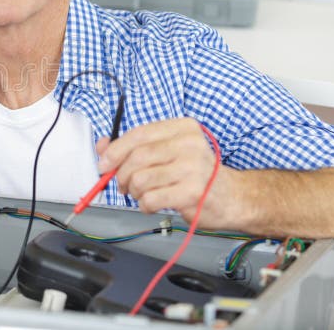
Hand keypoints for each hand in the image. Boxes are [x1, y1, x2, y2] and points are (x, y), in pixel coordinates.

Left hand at [96, 117, 240, 228]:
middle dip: (121, 174)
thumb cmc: (195, 174)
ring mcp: (192, 168)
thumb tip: (102, 146)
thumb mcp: (168, 152)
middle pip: (136, 157)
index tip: (104, 163)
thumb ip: (135, 147)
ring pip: (140, 180)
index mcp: (182, 128)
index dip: (115, 150)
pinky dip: (145, 205)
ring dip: (134, 192)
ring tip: (144, 194)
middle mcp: (189, 144)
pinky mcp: (191, 192)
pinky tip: (154, 203)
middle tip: (122, 184)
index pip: (139, 134)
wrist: (232, 197)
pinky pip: (150, 199)